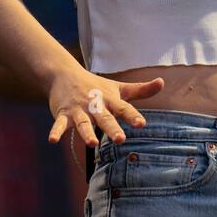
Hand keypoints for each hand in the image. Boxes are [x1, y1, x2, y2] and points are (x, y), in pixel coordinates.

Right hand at [46, 68, 163, 146]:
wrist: (64, 74)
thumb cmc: (96, 85)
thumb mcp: (118, 88)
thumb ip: (140, 90)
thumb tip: (162, 82)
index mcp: (110, 100)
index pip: (124, 108)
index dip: (133, 116)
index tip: (142, 124)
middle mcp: (95, 105)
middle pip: (105, 118)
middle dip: (112, 128)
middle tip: (120, 139)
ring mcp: (78, 110)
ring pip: (83, 123)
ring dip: (86, 132)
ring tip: (92, 143)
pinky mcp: (63, 114)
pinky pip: (59, 124)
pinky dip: (56, 132)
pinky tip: (53, 140)